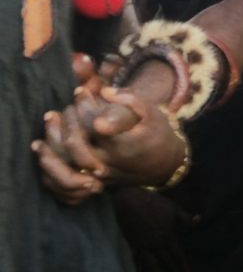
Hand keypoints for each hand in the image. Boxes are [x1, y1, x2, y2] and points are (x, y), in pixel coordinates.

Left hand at [34, 61, 184, 196]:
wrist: (163, 166)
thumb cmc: (157, 134)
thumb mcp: (152, 113)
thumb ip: (131, 100)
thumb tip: (104, 92)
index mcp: (122, 144)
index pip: (91, 122)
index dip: (82, 103)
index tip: (81, 91)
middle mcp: (107, 161)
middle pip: (73, 141)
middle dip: (68, 119)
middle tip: (70, 105)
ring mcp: (97, 174)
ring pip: (64, 159)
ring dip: (54, 135)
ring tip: (54, 117)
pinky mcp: (90, 180)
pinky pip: (64, 171)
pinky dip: (53, 154)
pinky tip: (50, 138)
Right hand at [114, 187, 195, 271]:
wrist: (129, 202)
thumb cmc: (153, 203)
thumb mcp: (173, 209)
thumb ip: (186, 218)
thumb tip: (199, 220)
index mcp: (168, 237)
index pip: (178, 255)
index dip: (184, 266)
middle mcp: (156, 245)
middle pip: (167, 262)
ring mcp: (143, 247)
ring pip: (151, 267)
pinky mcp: (132, 245)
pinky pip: (135, 262)